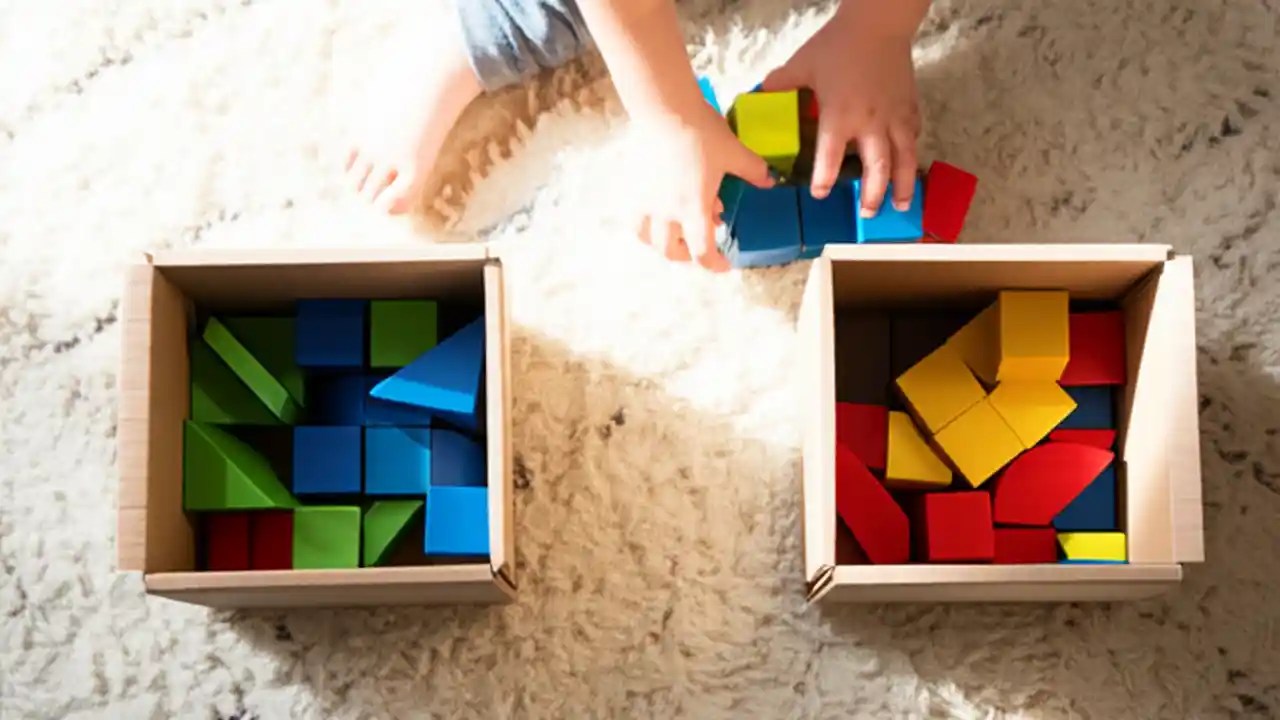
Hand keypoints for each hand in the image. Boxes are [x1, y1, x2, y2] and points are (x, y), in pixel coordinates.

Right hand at [626, 102, 773, 269]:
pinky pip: (634, 218)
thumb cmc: (700, 131)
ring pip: (648, 239)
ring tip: (674, 233)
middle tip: (700, 245)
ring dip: (663, 243)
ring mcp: (645, 202)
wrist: (665, 108)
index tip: (724, 263)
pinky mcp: (632, 188)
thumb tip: (769, 180)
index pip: (702, 253)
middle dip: (688, 255)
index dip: (715, 265)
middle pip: (672, 252)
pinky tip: (655, 212)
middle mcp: (666, 213)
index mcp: (694, 209)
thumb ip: (753, 170)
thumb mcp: (734, 152)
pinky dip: (645, 225)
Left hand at [761, 8, 921, 216]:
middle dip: (872, 196)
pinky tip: (908, 165)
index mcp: (840, 116)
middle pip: (876, 169)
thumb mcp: (802, 65)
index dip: (824, 179)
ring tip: (899, 205)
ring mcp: (894, 117)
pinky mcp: (910, 107)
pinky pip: (913, 137)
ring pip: (904, 159)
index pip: (830, 158)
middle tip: (866, 214)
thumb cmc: (838, 44)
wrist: (878, 24)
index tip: (821, 193)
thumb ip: (780, 85)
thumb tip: (757, 97)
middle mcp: (870, 123)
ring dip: (902, 185)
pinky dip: (910, 153)